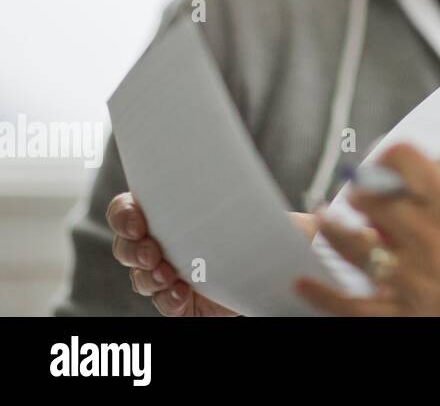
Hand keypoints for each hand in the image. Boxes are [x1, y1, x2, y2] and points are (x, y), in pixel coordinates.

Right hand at [108, 192, 320, 316]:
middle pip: (125, 246)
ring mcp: (166, 273)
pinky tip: (181, 294)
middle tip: (153, 253)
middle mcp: (159, 243)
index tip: (138, 222)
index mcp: (167, 213)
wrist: (274, 264)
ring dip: (149, 277)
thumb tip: (254, 176)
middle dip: (133, 250)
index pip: (126, 210)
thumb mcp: (249, 203)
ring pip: (140, 277)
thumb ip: (236, 190)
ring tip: (169, 275)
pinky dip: (168, 300)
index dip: (123, 215)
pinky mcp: (179, 300)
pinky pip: (162, 304)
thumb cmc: (258, 227)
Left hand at [294, 143, 439, 315]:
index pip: (403, 160)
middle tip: (359, 193)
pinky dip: (323, 293)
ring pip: (352, 245)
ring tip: (327, 221)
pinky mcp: (410, 314)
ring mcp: (418, 281)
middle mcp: (434, 240)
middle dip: (361, 191)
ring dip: (334, 227)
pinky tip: (304, 280)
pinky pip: (352, 304)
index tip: (383, 158)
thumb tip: (407, 182)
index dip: (388, 154)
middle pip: (371, 198)